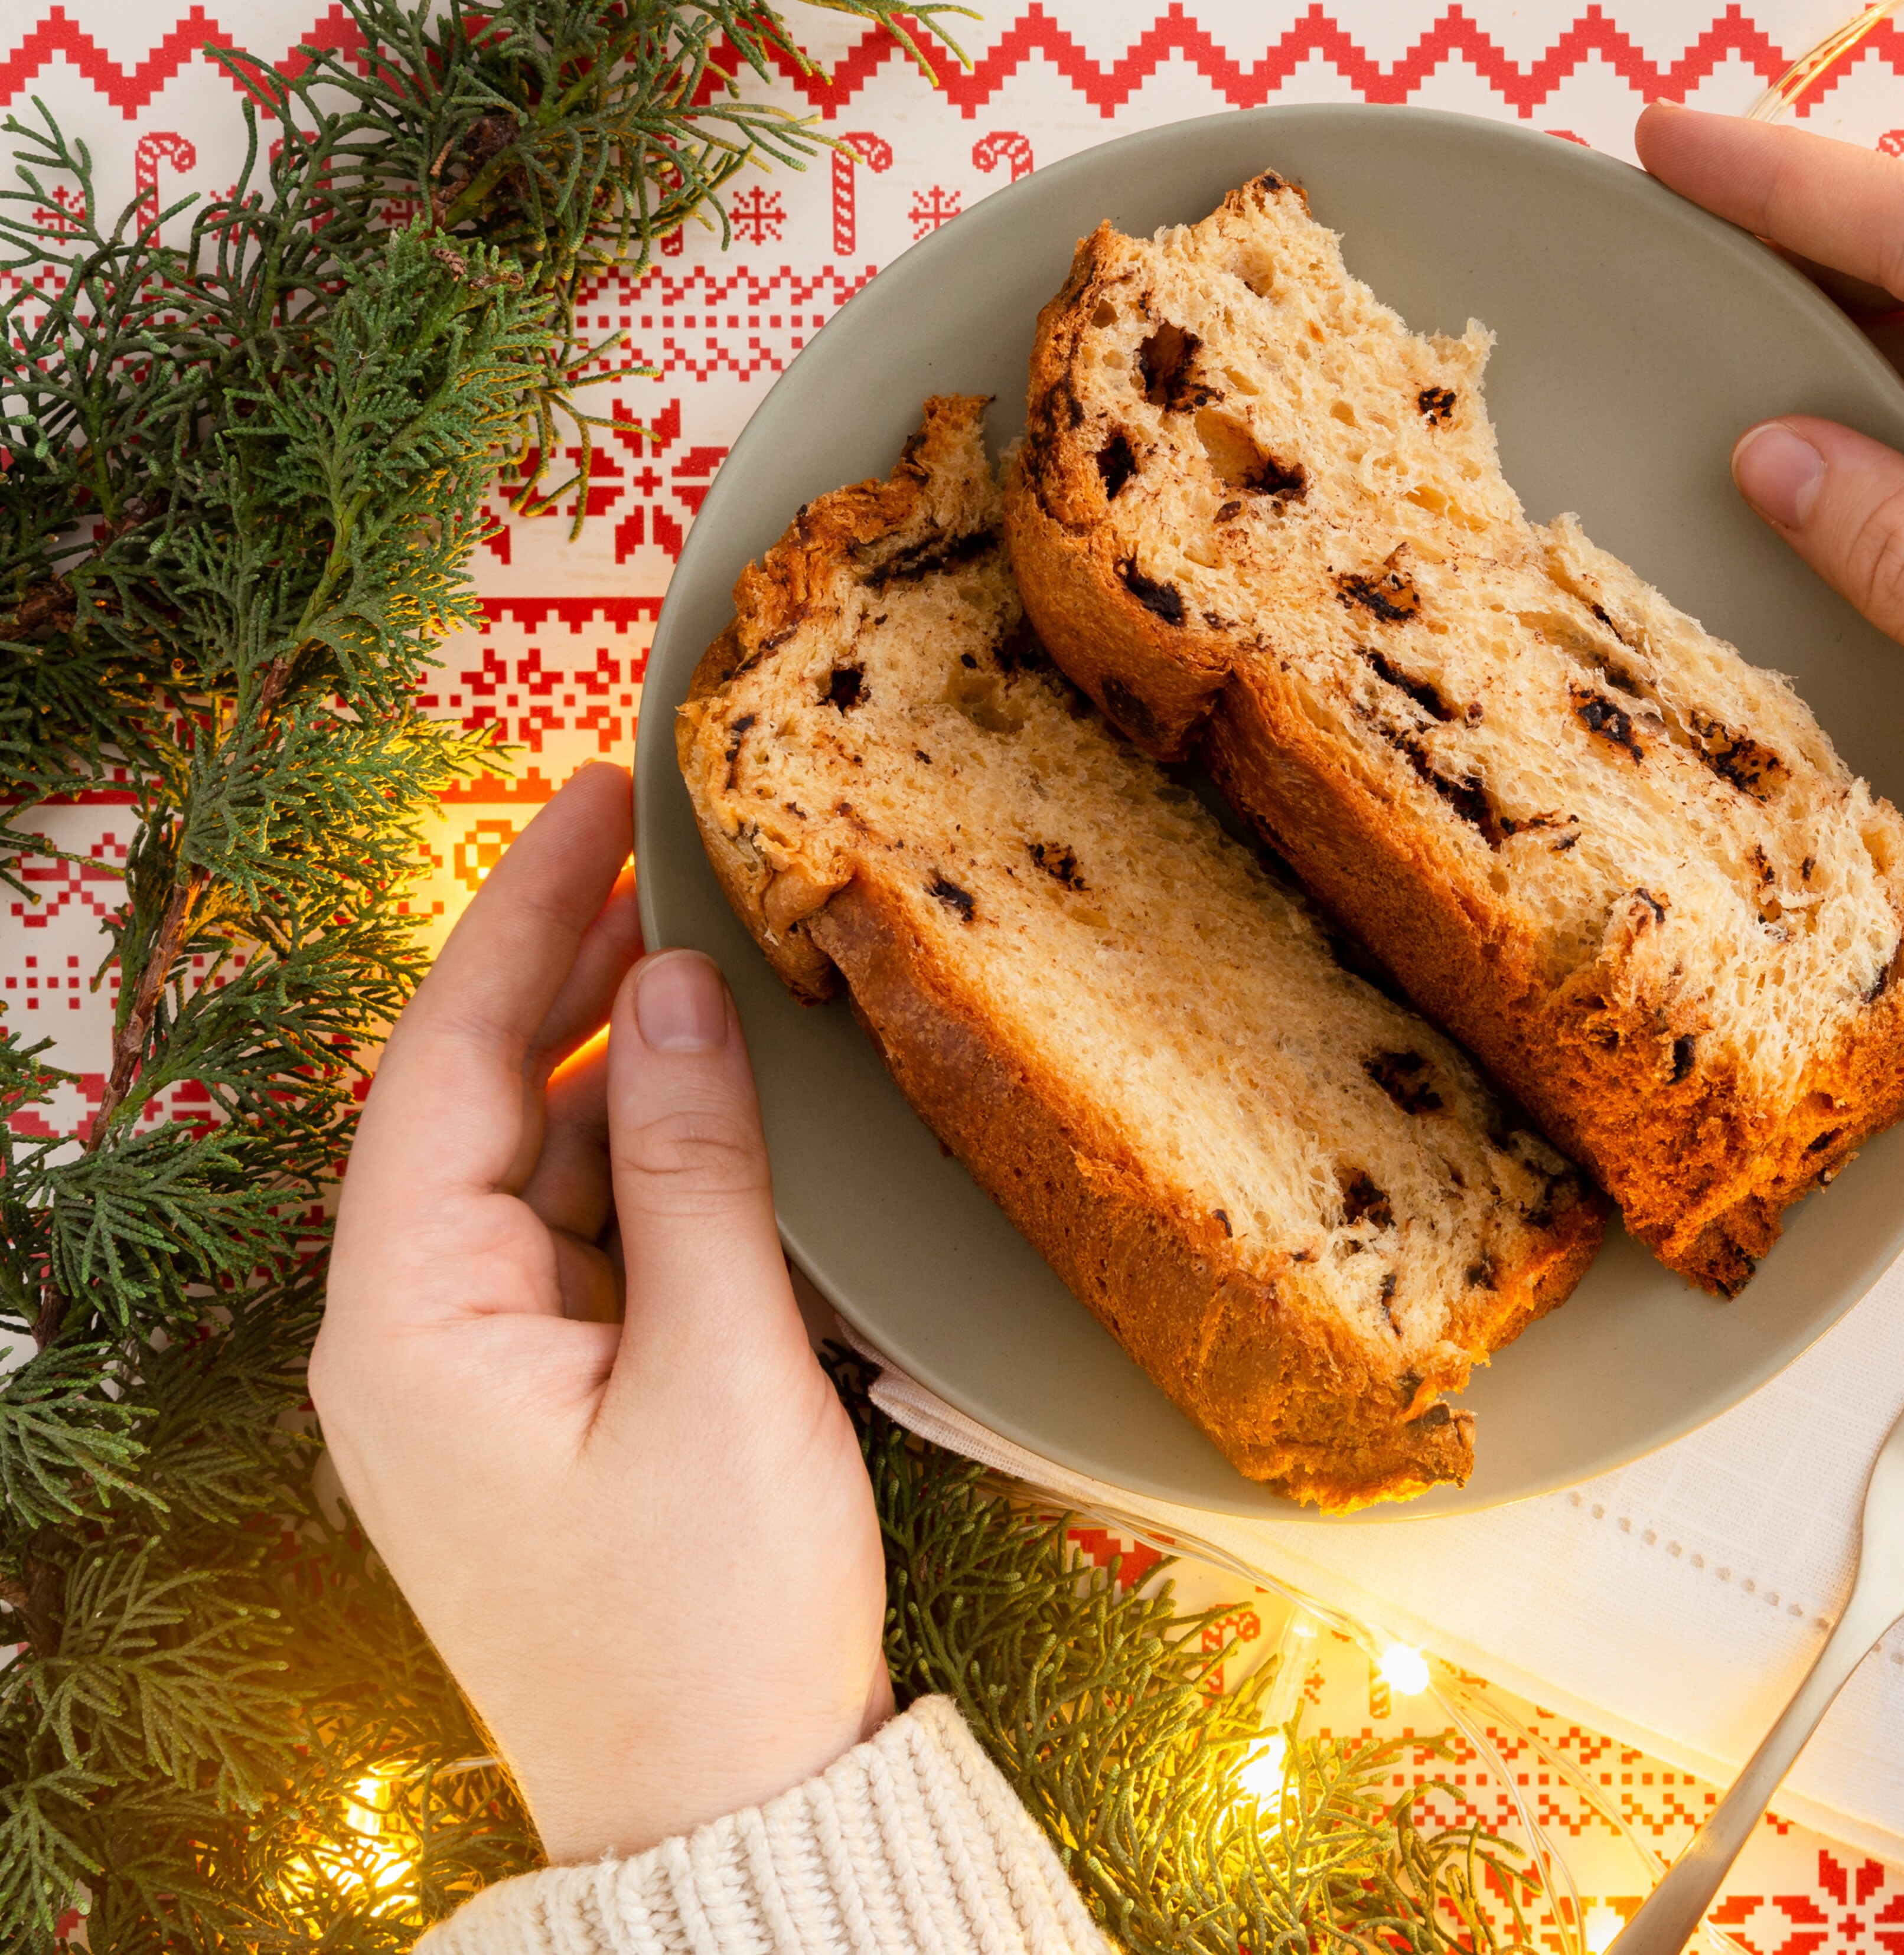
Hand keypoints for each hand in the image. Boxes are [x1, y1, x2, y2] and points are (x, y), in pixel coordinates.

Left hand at [318, 765, 890, 1863]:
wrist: (724, 1809)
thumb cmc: (715, 1616)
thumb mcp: (726, 1372)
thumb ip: (699, 1167)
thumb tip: (681, 988)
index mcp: (410, 1325)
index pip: (445, 1059)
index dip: (524, 912)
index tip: (598, 794)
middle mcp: (410, 1339)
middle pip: (475, 1101)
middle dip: (565, 969)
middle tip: (663, 837)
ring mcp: (472, 1378)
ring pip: (532, 1166)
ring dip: (614, 1062)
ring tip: (703, 947)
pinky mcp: (538, 1409)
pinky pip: (577, 1241)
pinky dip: (642, 1162)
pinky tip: (714, 1103)